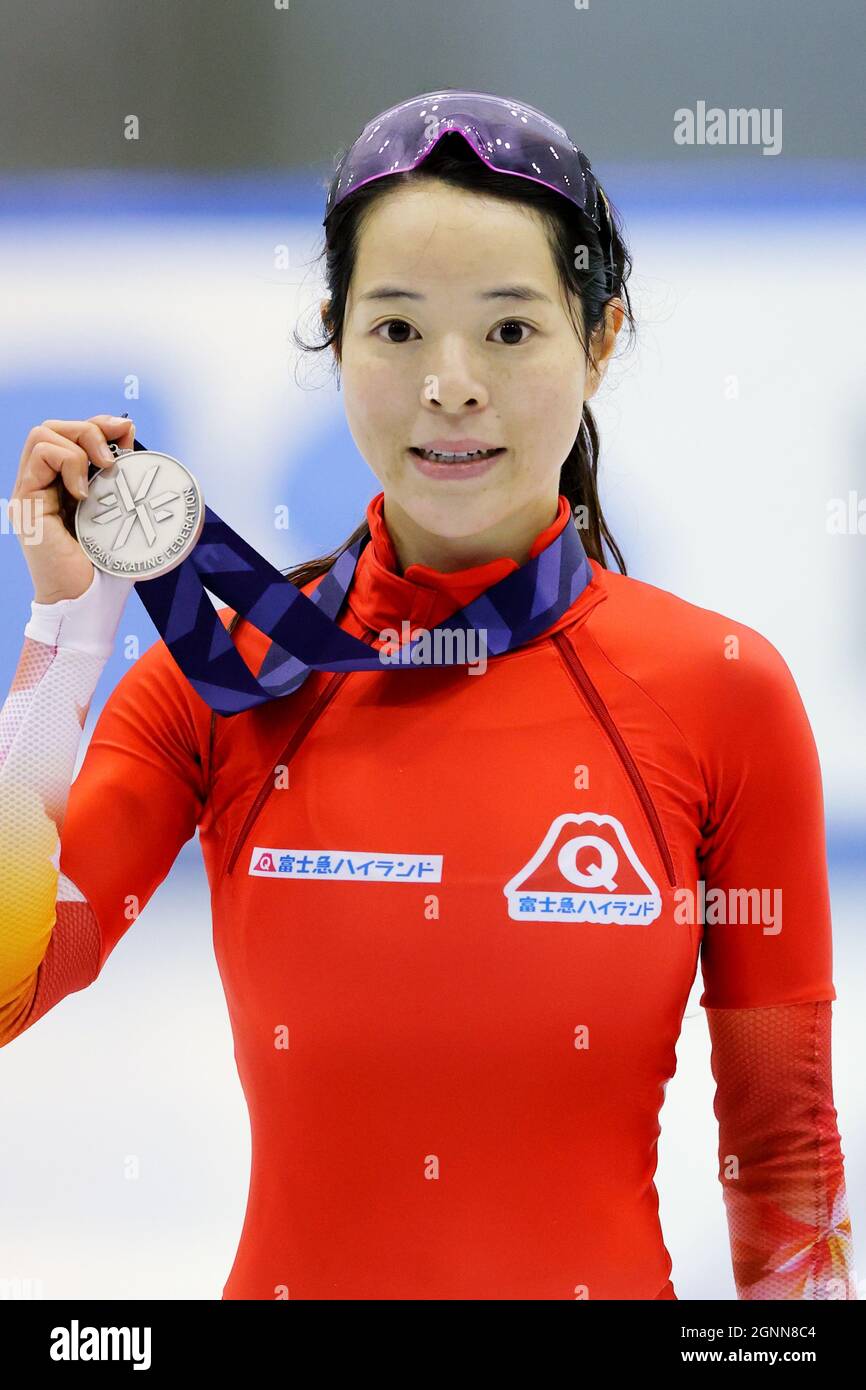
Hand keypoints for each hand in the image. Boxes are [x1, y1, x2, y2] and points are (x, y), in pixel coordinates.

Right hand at [7, 414, 134, 602]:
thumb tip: (134, 441)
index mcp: (63, 485)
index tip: (126, 432)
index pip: (70, 434)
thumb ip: (123, 482)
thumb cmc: (106, 568)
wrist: (87, 603)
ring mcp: (31, 492)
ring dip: (79, 444)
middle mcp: (43, 485)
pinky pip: (40, 456)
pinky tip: (84, 493)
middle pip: (53, 427)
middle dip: (89, 428)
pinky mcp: (27, 502)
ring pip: (43, 434)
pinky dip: (68, 462)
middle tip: (113, 457)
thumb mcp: (122, 516)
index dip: (98, 424)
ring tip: (101, 472)